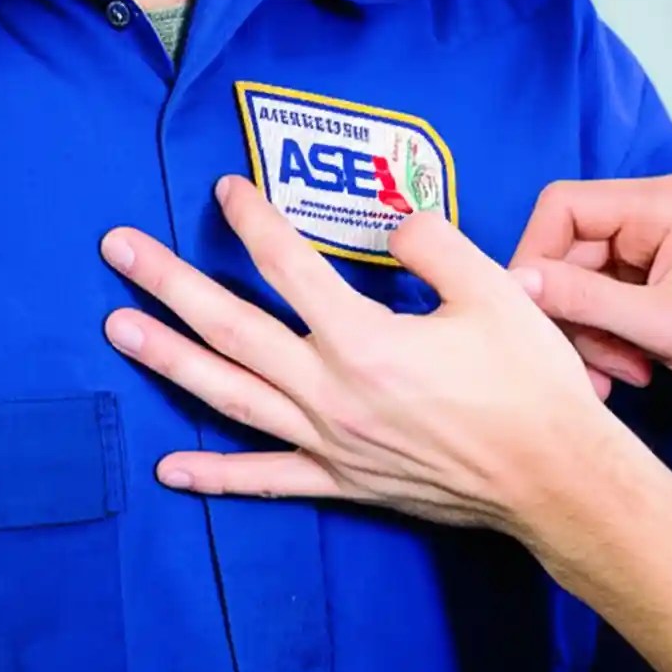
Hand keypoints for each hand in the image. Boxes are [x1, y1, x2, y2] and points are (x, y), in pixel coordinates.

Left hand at [100, 176, 624, 537]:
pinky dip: (217, 476)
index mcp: (365, 338)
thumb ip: (433, 245)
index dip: (252, 221)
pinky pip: (268, 479)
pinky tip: (171, 469)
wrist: (554, 477)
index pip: (289, 264)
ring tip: (120, 332)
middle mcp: (332, 391)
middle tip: (118, 251)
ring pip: (232, 396)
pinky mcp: (343, 481)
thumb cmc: (529, 385)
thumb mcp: (493, 291)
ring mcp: (330, 442)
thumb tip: (392, 228)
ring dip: (170, 361)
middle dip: (169, 284)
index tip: (226, 190)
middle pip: (233, 327)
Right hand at [510, 174, 671, 409]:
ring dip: (594, 336)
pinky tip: (635, 371)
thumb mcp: (663, 326)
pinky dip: (612, 340)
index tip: (534, 316)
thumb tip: (514, 282)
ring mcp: (659, 248)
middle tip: (596, 368)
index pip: (562, 208)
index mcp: (661, 203)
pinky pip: (609, 303)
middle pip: (570, 252)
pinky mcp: (662, 280)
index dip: (536, 258)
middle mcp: (656, 215)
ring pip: (585, 285)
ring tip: (626, 375)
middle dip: (574, 314)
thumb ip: (584, 301)